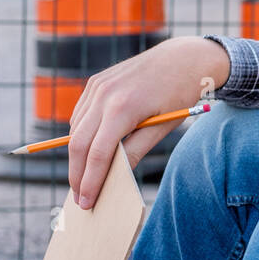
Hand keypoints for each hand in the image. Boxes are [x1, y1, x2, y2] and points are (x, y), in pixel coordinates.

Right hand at [66, 36, 229, 208]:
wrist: (184, 57)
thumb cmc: (180, 94)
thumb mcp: (164, 127)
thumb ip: (136, 150)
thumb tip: (115, 176)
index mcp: (123, 107)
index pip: (97, 153)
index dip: (90, 181)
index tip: (86, 202)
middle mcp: (103, 94)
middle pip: (77, 143)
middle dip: (76, 174)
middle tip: (79, 198)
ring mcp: (96, 86)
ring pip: (74, 129)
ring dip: (76, 156)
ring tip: (82, 180)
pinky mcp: (95, 82)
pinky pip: (80, 114)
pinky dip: (80, 135)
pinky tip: (87, 151)